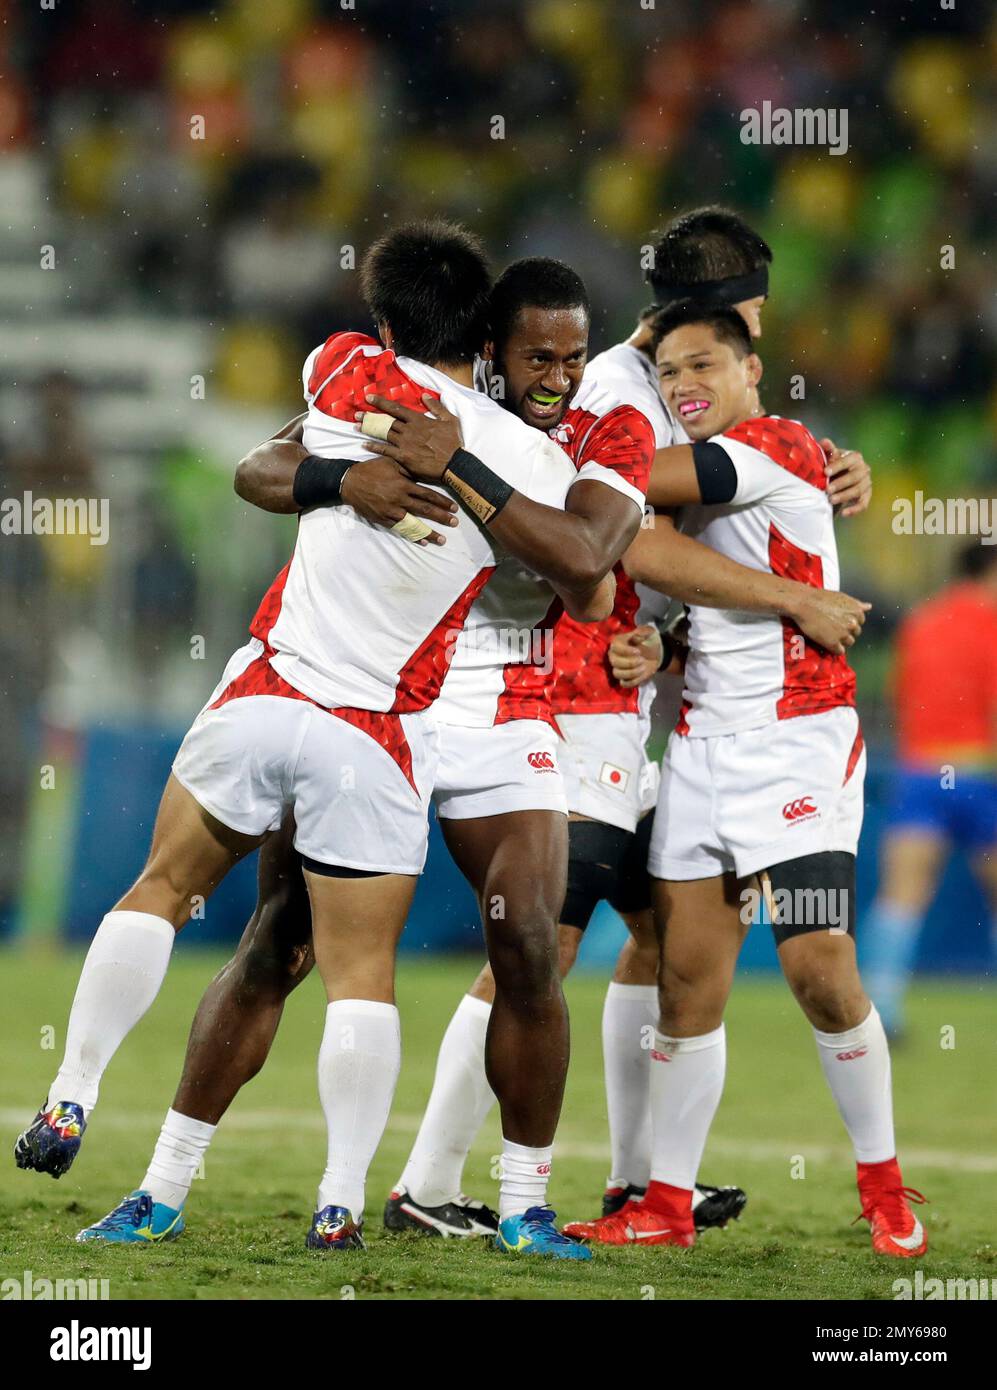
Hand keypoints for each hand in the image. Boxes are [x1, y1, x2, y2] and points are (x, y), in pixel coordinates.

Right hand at [341, 457, 457, 544]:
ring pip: (414, 524)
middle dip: (442, 517)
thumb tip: (423, 473)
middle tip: (455, 523)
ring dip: (430, 532)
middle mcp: (400, 500)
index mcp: (403, 485)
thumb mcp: (390, 463)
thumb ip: (407, 469)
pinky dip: (412, 536)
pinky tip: (423, 541)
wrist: (349, 483)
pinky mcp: (384, 520)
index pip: (428, 495)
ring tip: (442, 539)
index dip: (442, 501)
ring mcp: (392, 512)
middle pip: (425, 510)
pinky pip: (401, 530)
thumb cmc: (370, 470)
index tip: (454, 507)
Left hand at [357, 393, 463, 480]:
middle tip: (356, 415)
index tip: (369, 398)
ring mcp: (405, 443)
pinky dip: (374, 446)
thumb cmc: (453, 443)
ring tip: (356, 426)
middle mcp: (409, 430)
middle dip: (370, 417)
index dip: (381, 403)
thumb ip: (437, 407)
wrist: (454, 464)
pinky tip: (365, 444)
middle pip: (385, 421)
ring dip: (369, 429)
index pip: (396, 408)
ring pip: (383, 433)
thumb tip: (425, 395)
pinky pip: (385, 450)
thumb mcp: (450, 420)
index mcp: (418, 420)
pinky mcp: (404, 457)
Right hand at [609, 624, 663, 687]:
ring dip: (632, 673)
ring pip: (617, 674)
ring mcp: (618, 668)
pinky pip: (624, 683)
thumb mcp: (649, 632)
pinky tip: (641, 674)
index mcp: (618, 642)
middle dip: (630, 663)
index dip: (625, 651)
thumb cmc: (649, 641)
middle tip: (642, 660)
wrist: (656, 653)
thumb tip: (636, 636)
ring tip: (643, 667)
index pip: (614, 648)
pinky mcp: (624, 678)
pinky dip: (633, 681)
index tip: (638, 651)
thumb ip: (642, 632)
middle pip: (614, 662)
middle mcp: (614, 655)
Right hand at [790, 588, 870, 653]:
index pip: (860, 622)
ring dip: (841, 640)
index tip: (840, 620)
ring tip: (829, 634)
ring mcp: (844, 634)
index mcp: (857, 612)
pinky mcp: (833, 643)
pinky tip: (828, 642)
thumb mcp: (842, 597)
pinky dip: (835, 649)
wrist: (803, 603)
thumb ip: (857, 604)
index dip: (849, 622)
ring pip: (849, 643)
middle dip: (846, 631)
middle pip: (855, 633)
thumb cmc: (820, 598)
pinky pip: (840, 651)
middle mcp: (853, 624)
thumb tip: (869, 606)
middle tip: (833, 627)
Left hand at [822, 438, 871, 516]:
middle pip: (854, 477)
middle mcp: (864, 469)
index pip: (847, 461)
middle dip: (840, 483)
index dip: (837, 466)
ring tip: (830, 500)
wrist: (839, 478)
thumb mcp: (829, 458)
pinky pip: (863, 504)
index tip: (825, 472)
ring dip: (844, 496)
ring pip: (858, 490)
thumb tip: (824, 442)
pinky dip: (854, 510)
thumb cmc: (833, 466)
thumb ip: (828, 450)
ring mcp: (866, 483)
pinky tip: (844, 514)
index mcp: (855, 457)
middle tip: (827, 490)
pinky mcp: (866, 496)